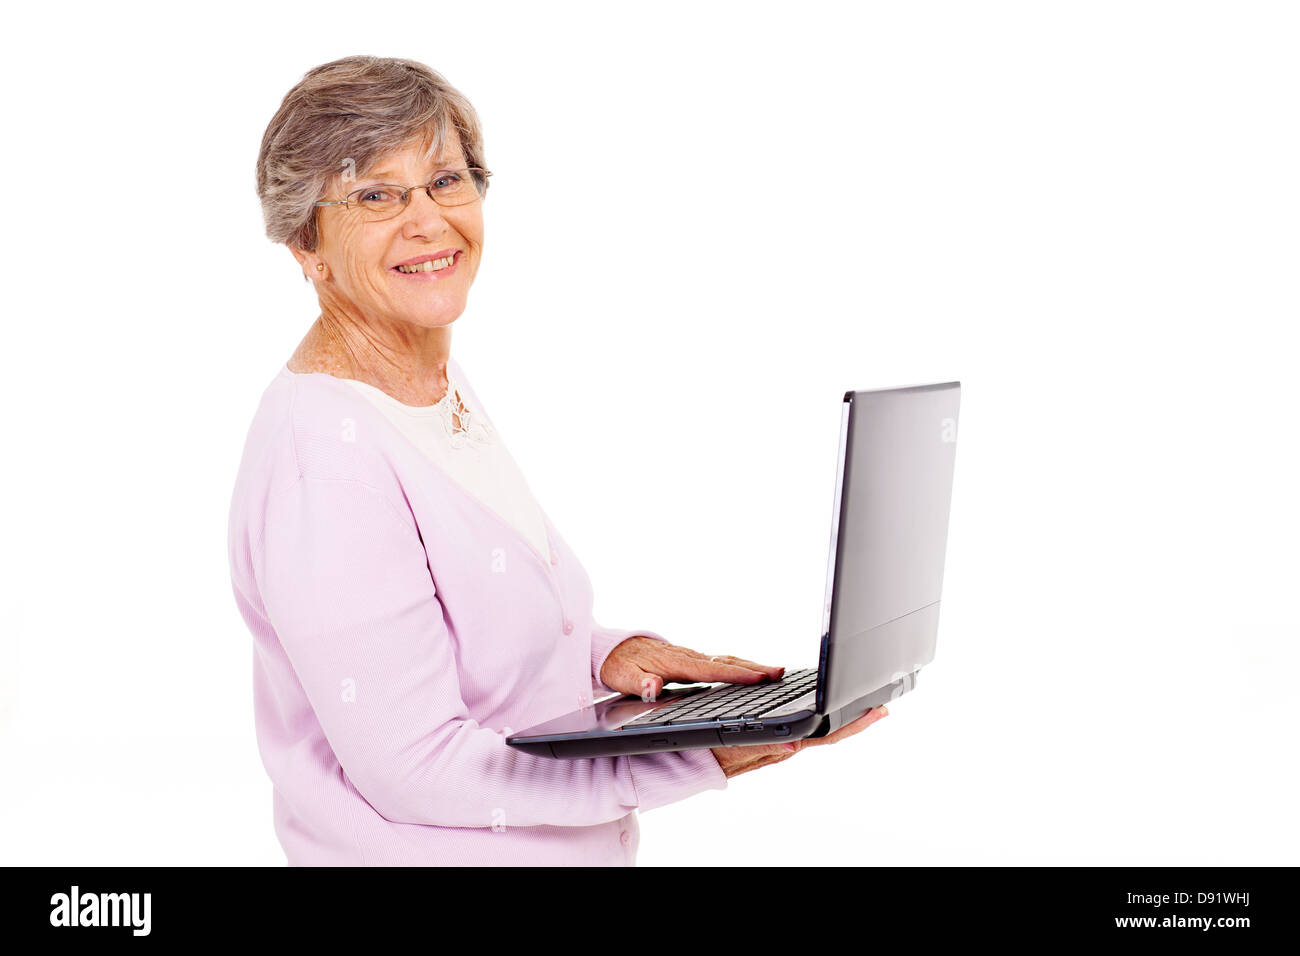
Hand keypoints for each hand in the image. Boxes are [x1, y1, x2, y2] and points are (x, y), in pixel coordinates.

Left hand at [599, 637, 784, 699]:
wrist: (612, 648)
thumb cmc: (617, 664)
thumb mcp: (620, 677)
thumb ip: (637, 682)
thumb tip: (653, 685)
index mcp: (674, 663)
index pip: (710, 670)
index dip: (735, 675)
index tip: (758, 678)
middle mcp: (688, 657)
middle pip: (726, 662)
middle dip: (755, 668)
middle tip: (781, 673)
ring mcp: (692, 658)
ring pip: (727, 661)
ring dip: (752, 666)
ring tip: (778, 673)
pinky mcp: (692, 661)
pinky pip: (721, 663)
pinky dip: (740, 667)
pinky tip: (754, 674)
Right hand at [709, 705, 889, 778]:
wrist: (692, 761)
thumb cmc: (710, 753)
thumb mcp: (732, 749)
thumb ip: (762, 746)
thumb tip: (794, 746)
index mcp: (782, 745)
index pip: (825, 734)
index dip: (852, 723)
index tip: (876, 712)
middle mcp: (787, 744)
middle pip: (829, 733)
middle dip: (857, 720)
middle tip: (882, 708)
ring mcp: (782, 742)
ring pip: (819, 731)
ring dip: (842, 719)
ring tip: (863, 708)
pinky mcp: (774, 738)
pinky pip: (804, 728)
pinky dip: (821, 718)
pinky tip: (826, 711)